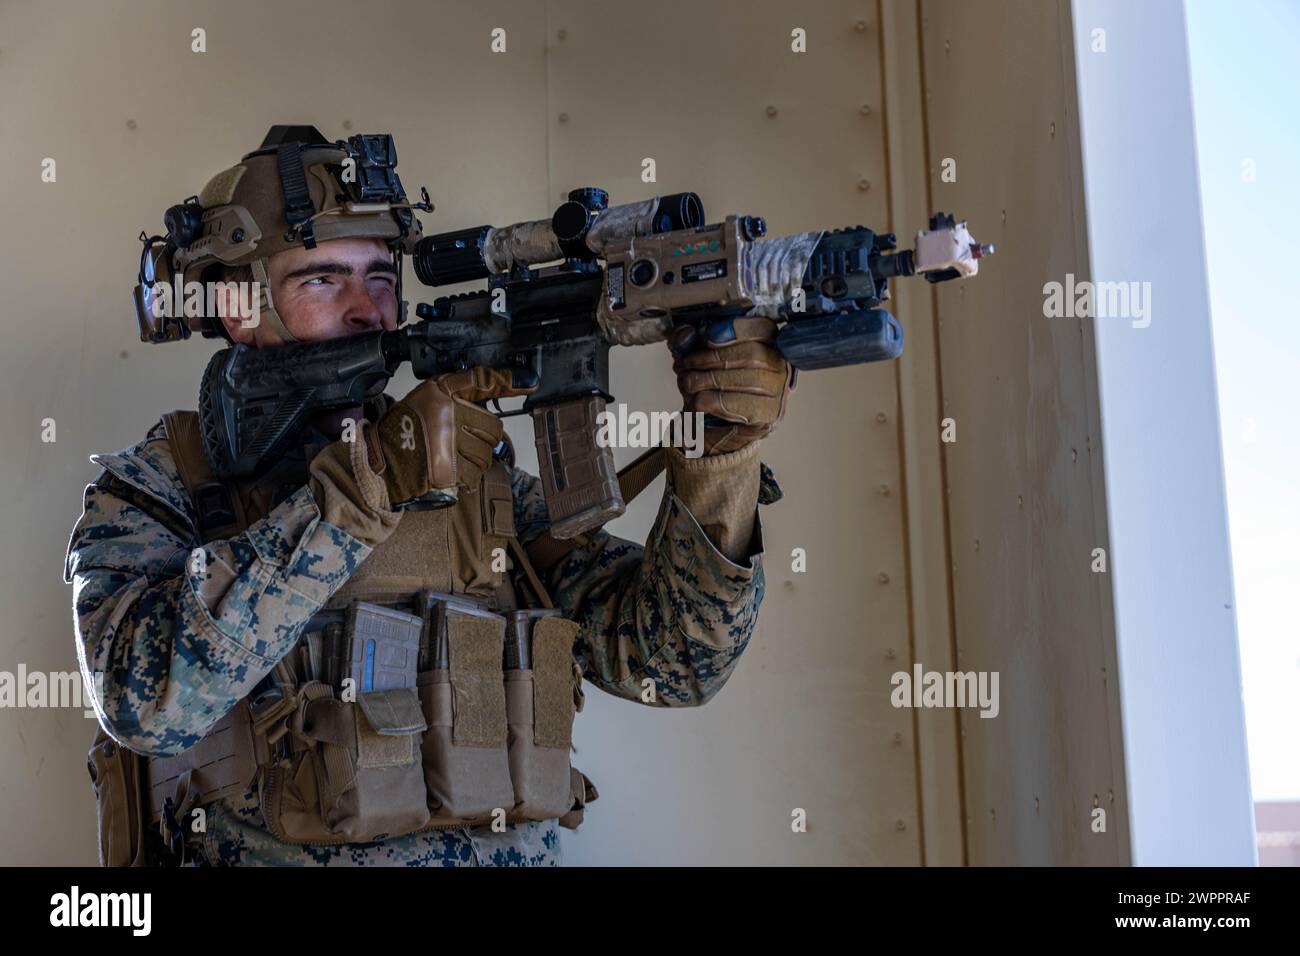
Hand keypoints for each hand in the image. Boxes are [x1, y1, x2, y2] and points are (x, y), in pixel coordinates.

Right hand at [371, 366, 537, 508]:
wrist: (380, 460)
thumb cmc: (406, 427)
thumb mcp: (431, 394)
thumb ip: (466, 386)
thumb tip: (504, 380)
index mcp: (442, 397)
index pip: (481, 384)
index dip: (508, 383)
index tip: (530, 384)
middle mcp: (447, 419)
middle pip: (492, 429)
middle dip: (484, 436)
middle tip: (465, 438)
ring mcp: (448, 447)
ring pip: (486, 454)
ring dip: (477, 457)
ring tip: (455, 453)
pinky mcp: (447, 472)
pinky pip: (475, 475)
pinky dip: (468, 475)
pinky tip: (452, 468)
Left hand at [669, 316, 793, 454]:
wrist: (709, 426)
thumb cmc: (709, 386)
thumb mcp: (694, 355)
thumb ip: (686, 339)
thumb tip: (685, 335)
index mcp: (768, 344)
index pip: (764, 329)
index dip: (736, 330)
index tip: (708, 337)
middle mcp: (780, 367)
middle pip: (752, 354)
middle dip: (712, 358)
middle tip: (688, 364)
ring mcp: (778, 393)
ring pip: (744, 380)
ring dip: (705, 380)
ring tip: (688, 383)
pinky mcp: (767, 416)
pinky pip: (736, 405)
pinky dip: (708, 401)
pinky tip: (698, 402)